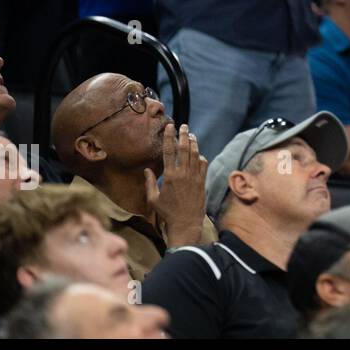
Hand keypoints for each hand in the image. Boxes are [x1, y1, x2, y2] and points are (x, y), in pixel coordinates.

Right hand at [145, 123, 208, 247]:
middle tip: (183, 126)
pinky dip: (201, 157)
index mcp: (170, 176)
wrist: (186, 223)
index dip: (169, 137)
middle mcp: (184, 174)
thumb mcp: (153, 199)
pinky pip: (204, 165)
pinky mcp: (203, 182)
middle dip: (183, 135)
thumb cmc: (167, 213)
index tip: (169, 127)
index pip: (169, 152)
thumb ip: (149, 183)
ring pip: (195, 155)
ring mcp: (195, 177)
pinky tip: (198, 153)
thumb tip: (146, 170)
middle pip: (184, 149)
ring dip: (193, 143)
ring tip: (191, 135)